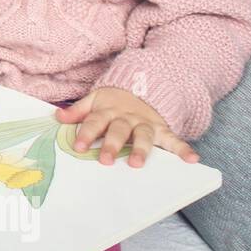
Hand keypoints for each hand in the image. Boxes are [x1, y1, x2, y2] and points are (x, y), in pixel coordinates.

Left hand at [55, 86, 200, 166]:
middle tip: (104, 160)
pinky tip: (192, 160)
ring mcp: (145, 123)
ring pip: (143, 136)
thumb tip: (57, 117)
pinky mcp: (162, 129)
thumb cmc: (113, 102)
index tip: (78, 147)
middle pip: (118, 131)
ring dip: (141, 149)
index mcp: (107, 111)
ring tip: (136, 163)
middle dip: (111, 144)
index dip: (86, 134)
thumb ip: (78, 111)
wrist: (143, 86)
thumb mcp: (94, 101)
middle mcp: (126, 118)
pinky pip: (174, 139)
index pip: (94, 122)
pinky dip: (183, 149)